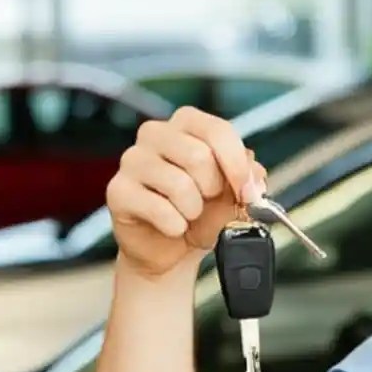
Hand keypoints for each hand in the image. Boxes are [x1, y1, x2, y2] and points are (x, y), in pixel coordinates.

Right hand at [106, 106, 265, 278]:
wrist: (170, 249)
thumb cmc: (202, 213)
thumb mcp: (234, 192)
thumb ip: (248, 177)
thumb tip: (253, 177)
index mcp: (187, 123)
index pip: (217, 130)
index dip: (237, 164)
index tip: (247, 191)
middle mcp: (155, 134)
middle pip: (198, 156)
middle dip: (213, 189)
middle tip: (208, 201)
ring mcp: (132, 161)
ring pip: (179, 184)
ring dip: (194, 210)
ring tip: (189, 213)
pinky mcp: (118, 191)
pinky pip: (159, 209)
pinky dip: (176, 226)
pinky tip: (172, 226)